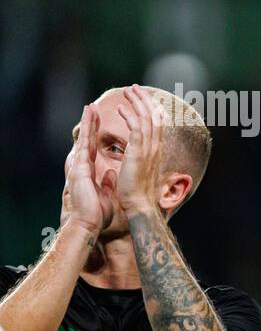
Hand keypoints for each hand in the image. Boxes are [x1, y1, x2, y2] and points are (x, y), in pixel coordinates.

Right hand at [61, 105, 115, 235]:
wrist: (87, 223)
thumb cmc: (95, 212)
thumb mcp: (104, 193)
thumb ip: (106, 182)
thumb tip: (111, 174)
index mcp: (88, 171)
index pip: (92, 148)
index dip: (95, 135)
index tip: (98, 121)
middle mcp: (82, 166)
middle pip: (87, 140)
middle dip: (90, 123)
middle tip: (93, 107)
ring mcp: (79, 167)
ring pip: (84, 140)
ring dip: (87, 123)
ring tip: (90, 108)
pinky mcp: (80, 170)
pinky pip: (84, 148)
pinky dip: (86, 135)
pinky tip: (88, 124)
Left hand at [115, 85, 167, 215]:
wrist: (139, 204)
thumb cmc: (137, 192)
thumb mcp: (141, 170)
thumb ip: (141, 158)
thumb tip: (138, 155)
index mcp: (157, 150)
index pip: (159, 123)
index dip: (153, 109)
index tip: (145, 99)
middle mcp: (155, 147)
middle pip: (154, 116)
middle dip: (145, 100)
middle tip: (135, 88)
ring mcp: (148, 148)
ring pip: (146, 118)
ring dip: (137, 102)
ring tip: (128, 91)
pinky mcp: (138, 151)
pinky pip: (135, 127)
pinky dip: (129, 115)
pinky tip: (121, 108)